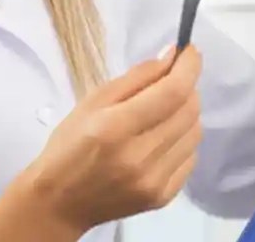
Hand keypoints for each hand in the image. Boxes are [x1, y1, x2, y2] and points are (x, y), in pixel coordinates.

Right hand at [1, 46, 204, 236]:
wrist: (59, 203)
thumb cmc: (69, 145)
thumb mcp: (92, 101)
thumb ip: (136, 77)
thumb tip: (172, 57)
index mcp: (115, 127)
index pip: (173, 91)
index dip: (189, 67)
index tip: (190, 51)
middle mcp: (139, 156)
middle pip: (189, 110)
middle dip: (187, 87)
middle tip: (171, 81)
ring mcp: (154, 181)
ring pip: (195, 133)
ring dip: (186, 114)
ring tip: (164, 112)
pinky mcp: (163, 197)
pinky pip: (190, 157)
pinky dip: (183, 140)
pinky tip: (162, 139)